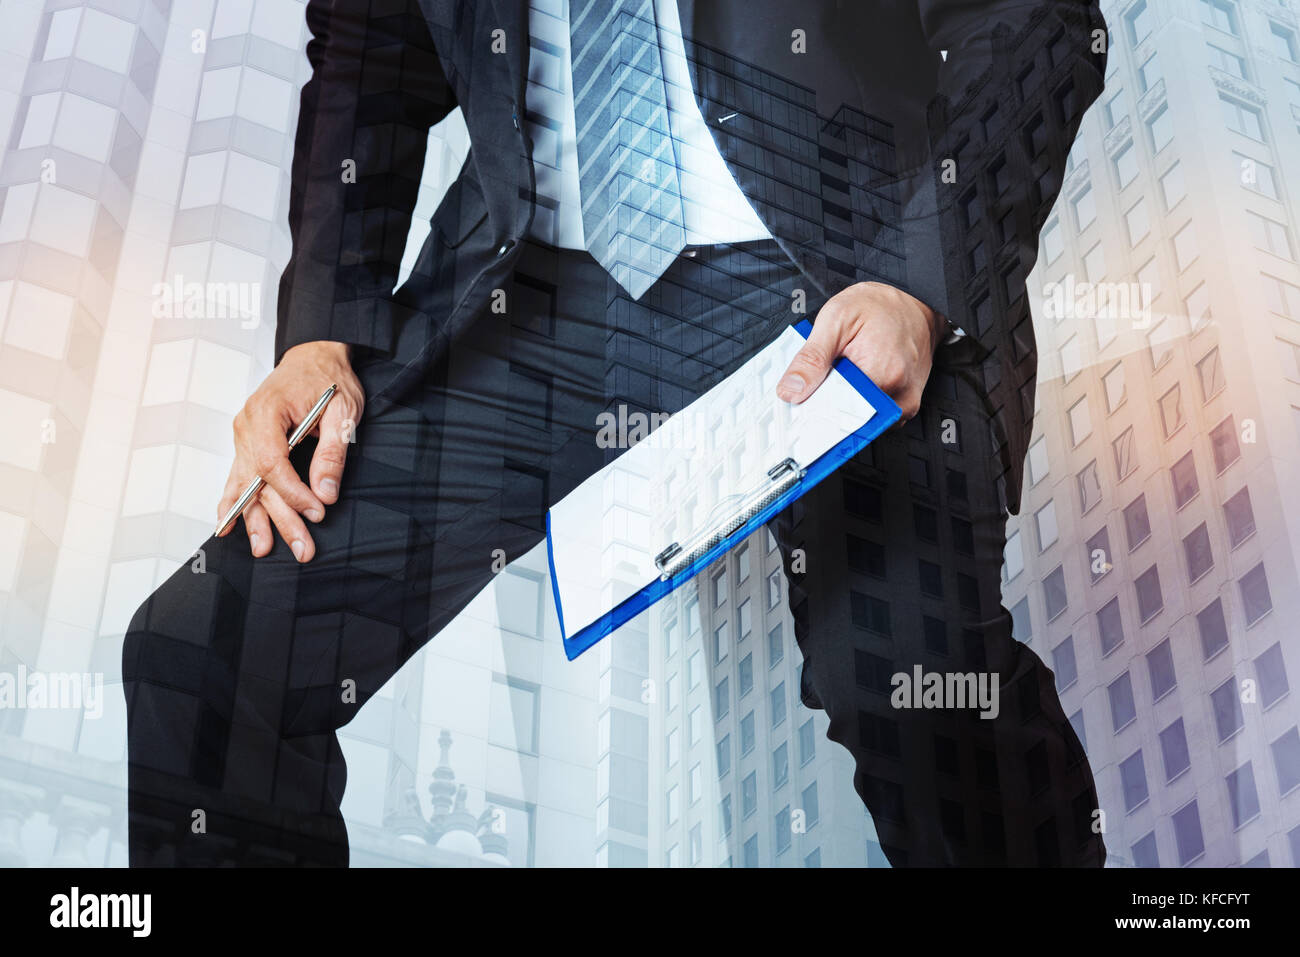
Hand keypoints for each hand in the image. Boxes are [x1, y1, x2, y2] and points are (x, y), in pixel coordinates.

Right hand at [217, 341, 364, 561]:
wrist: (314, 356)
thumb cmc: (328, 378)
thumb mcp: (343, 410)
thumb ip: (332, 452)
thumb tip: (325, 492)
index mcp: (266, 412)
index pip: (271, 463)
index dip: (293, 493)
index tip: (317, 511)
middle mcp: (246, 425)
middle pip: (258, 481)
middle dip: (280, 518)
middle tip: (302, 547)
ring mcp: (243, 435)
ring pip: (246, 484)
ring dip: (254, 519)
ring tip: (263, 549)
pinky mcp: (248, 443)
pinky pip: (238, 477)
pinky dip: (234, 502)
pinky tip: (229, 527)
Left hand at [776, 281, 946, 419]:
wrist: (913, 303)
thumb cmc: (880, 306)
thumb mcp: (836, 319)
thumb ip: (811, 358)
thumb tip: (791, 391)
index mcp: (882, 375)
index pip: (835, 414)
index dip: (811, 409)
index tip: (798, 401)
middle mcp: (898, 396)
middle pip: (847, 421)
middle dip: (825, 408)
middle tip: (819, 381)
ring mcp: (904, 405)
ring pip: (859, 423)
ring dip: (841, 406)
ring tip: (839, 377)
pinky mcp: (904, 406)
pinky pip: (871, 417)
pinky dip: (856, 405)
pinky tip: (851, 384)